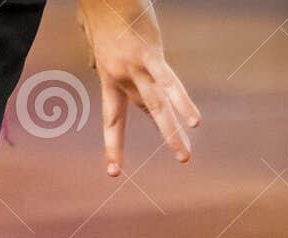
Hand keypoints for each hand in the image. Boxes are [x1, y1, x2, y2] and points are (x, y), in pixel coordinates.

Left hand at [76, 0, 199, 176]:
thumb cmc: (100, 8)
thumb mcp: (93, 38)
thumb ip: (97, 54)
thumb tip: (96, 62)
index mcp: (108, 77)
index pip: (112, 119)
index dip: (114, 145)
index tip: (114, 172)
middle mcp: (120, 78)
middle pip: (141, 114)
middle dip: (158, 138)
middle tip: (174, 162)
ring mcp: (135, 68)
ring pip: (156, 108)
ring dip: (171, 133)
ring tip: (184, 156)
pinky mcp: (151, 55)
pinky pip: (169, 84)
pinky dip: (182, 103)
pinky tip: (194, 121)